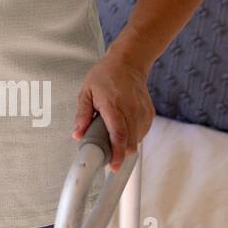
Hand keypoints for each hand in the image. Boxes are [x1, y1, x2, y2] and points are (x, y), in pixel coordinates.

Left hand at [72, 51, 155, 171]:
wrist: (128, 62)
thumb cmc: (105, 74)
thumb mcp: (86, 91)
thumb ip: (82, 115)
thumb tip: (77, 134)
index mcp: (113, 105)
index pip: (118, 135)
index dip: (116, 153)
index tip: (113, 166)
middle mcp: (131, 110)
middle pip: (130, 142)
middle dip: (119, 153)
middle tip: (108, 155)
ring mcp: (142, 112)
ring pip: (137, 140)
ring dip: (126, 144)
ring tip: (113, 135)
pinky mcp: (149, 113)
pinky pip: (142, 132)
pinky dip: (133, 136)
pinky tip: (123, 128)